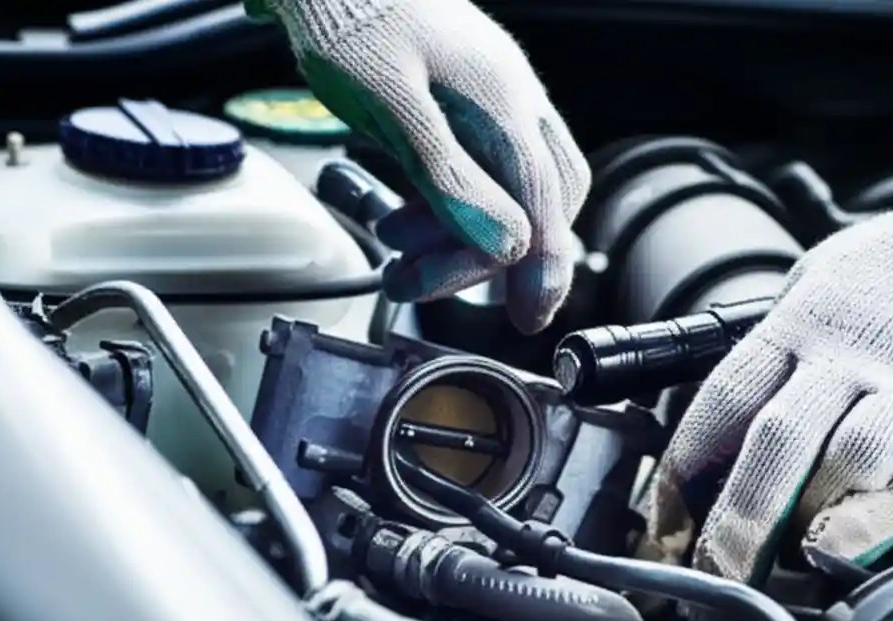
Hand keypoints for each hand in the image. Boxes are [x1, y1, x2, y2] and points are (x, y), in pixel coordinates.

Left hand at [250, 0, 589, 332]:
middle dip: (488, 258)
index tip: (528, 318)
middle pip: (539, 201)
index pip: (543, 204)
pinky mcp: (467, 100)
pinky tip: (404, 220)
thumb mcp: (391, 104)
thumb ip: (449, 176)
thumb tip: (504, 244)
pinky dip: (448, 207)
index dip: (539, 269)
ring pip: (508, 189)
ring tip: (399, 259)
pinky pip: (479, 168)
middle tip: (427, 286)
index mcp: (503, 103)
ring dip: (459, 236)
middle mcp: (512, 100)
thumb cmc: (349, 17)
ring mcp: (494, 98)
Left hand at [639, 195, 892, 582]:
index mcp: (798, 324)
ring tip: (773, 568)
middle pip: (775, 443)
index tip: (667, 524)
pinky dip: (872, 522)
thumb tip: (720, 428)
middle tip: (711, 574)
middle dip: (734, 521)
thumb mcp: (811, 282)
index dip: (683, 471)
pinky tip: (838, 549)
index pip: (722, 401)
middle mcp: (846, 355)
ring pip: (843, 461)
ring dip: (801, 522)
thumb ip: (772, 349)